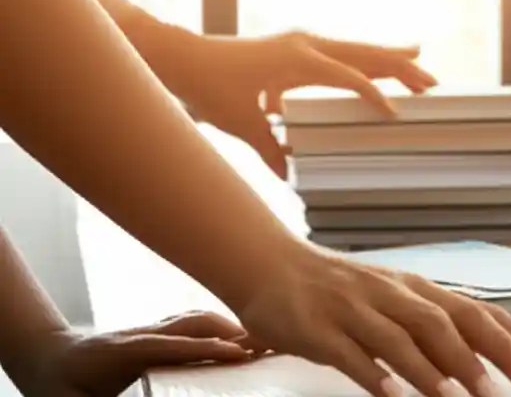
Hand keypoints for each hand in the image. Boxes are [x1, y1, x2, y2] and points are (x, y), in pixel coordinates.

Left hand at [25, 313, 252, 396]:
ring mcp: (149, 329)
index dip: (207, 348)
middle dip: (230, 330)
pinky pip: (191, 324)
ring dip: (227, 326)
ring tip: (259, 340)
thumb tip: (150, 395)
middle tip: (266, 343)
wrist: (46, 356)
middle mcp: (141, 333)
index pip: (173, 344)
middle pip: (192, 322)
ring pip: (195, 319)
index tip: (238, 353)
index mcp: (123, 349)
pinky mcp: (154, 333)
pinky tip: (233, 338)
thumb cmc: (59, 384)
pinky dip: (216, 328)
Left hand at [155, 30, 435, 177]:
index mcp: (296, 60)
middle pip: (364, 54)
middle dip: (399, 68)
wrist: (184, 58)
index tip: (395, 112)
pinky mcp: (300, 46)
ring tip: (421, 62)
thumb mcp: (242, 124)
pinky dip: (367, 56)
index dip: (373, 94)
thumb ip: (270, 148)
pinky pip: (343, 50)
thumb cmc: (210, 88)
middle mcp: (306, 45)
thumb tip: (290, 177)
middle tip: (431, 83)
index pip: (347, 76)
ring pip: (358, 48)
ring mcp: (304, 42)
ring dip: (389, 57)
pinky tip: (384, 59)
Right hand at [236, 245, 510, 396]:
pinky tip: (389, 394)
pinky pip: (350, 353)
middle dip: (491, 355)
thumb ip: (435, 332)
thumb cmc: (343, 292)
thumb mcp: (397, 304)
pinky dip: (372, 373)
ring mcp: (358, 309)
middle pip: (452, 322)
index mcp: (421, 290)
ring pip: (405, 337)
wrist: (273, 267)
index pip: (482, 314)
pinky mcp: (320, 329)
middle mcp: (396, 295)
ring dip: (437, 369)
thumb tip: (481, 365)